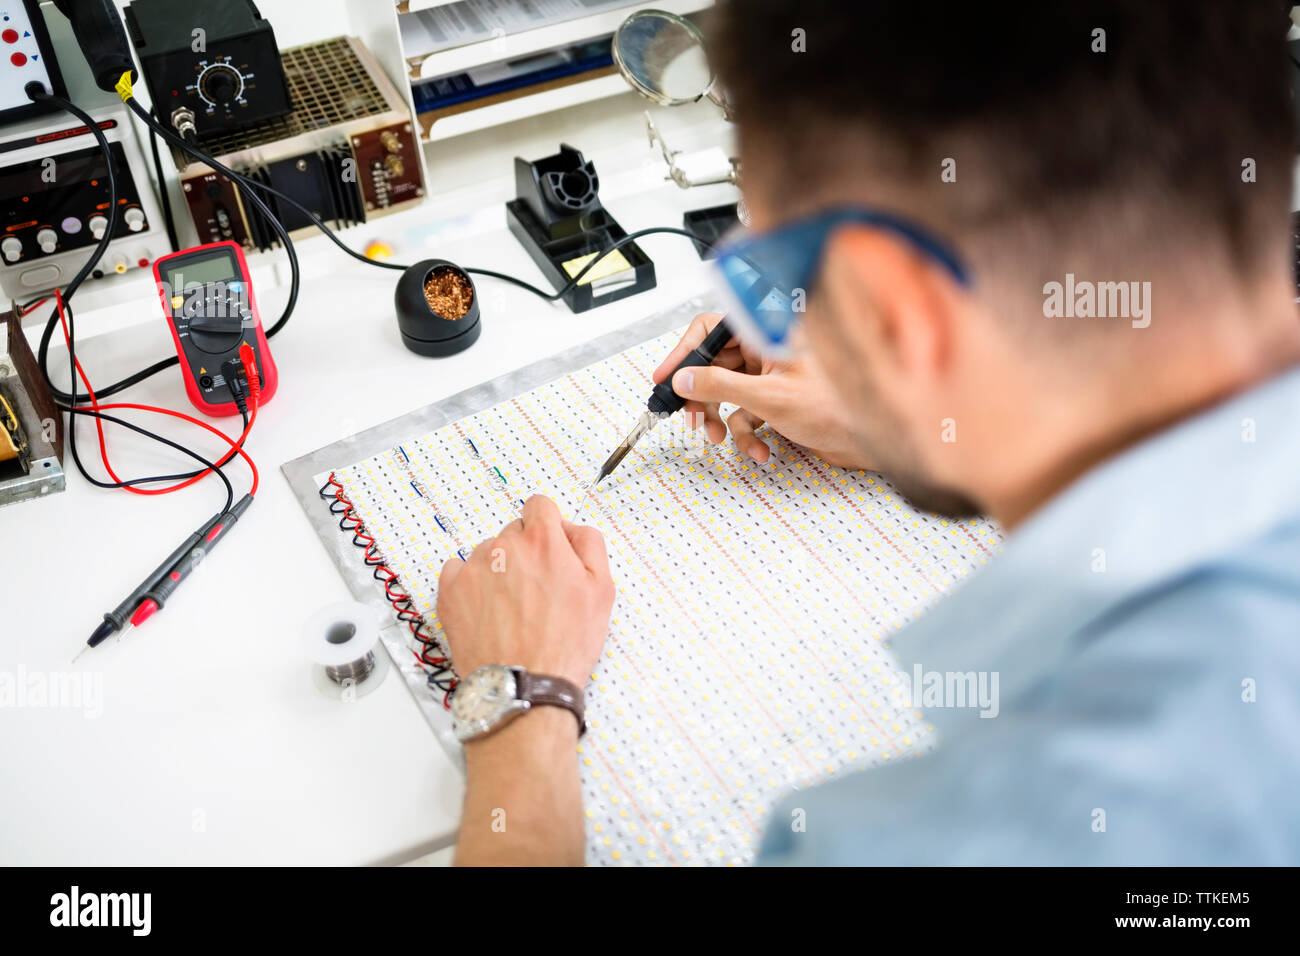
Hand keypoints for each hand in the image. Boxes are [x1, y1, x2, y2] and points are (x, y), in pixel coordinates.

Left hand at [437, 495, 614, 688]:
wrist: (524, 685)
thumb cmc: (564, 646)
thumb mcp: (602, 590)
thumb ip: (589, 544)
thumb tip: (572, 527)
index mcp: (543, 542)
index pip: (539, 505)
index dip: (547, 524)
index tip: (548, 544)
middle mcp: (505, 548)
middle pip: (514, 531)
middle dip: (526, 552)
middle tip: (538, 589)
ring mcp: (473, 568)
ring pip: (488, 553)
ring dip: (499, 569)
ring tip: (513, 608)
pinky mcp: (450, 591)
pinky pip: (458, 570)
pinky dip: (470, 584)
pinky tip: (488, 609)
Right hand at [652, 312, 874, 468]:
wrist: (871, 441)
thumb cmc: (839, 408)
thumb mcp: (769, 397)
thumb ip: (720, 385)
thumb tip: (684, 378)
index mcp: (767, 330)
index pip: (710, 327)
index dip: (684, 352)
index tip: (665, 377)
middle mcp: (767, 347)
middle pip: (713, 363)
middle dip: (700, 396)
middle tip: (688, 417)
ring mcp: (770, 373)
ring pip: (725, 392)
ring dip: (721, 421)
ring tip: (720, 439)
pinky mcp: (775, 398)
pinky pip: (745, 413)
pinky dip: (747, 435)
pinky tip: (760, 451)